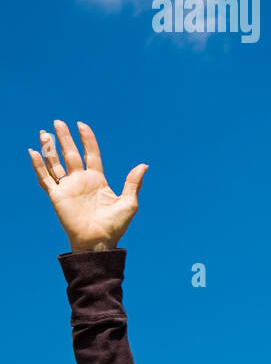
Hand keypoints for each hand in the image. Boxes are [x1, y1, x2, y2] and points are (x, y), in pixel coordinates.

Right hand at [27, 121, 146, 252]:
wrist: (99, 241)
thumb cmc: (114, 225)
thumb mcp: (128, 202)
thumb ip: (133, 182)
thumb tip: (144, 165)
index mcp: (98, 180)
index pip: (91, 154)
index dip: (86, 140)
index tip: (81, 125)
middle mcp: (81, 181)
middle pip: (71, 154)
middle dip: (65, 138)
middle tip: (58, 122)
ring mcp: (68, 187)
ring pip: (56, 163)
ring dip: (49, 148)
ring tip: (45, 133)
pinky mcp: (57, 196)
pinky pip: (45, 178)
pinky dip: (38, 166)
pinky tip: (33, 152)